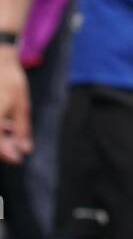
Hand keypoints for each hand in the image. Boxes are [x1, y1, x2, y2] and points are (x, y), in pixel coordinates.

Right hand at [0, 47, 31, 162]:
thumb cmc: (9, 79)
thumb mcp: (21, 105)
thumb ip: (22, 129)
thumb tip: (24, 150)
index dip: (7, 155)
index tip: (18, 159)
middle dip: (3, 146)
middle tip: (17, 144)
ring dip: (1, 135)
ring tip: (13, 129)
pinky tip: (6, 123)